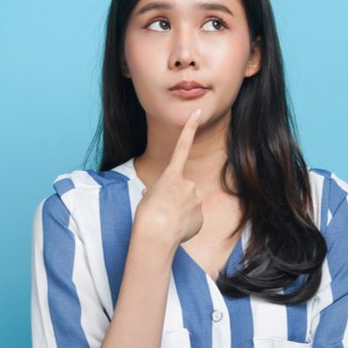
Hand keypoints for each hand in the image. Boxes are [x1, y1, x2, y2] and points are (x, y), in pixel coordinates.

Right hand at [132, 108, 204, 245]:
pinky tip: (177, 230)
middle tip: (163, 211)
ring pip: (189, 205)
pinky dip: (185, 225)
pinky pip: (193, 219)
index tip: (199, 112)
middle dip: (176, 200)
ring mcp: (196, 199)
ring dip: (180, 213)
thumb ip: (160, 192)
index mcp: (171, 175)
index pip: (182, 145)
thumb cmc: (147, 215)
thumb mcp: (148, 198)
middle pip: (184, 190)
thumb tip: (160, 196)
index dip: (190, 128)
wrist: (156, 235)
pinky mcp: (201, 216)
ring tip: (169, 221)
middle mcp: (188, 183)